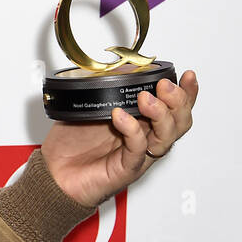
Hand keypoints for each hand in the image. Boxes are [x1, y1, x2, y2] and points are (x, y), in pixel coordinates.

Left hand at [40, 71, 198, 207]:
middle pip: (179, 122)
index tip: (187, 75)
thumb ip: (106, 87)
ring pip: (166, 137)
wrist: (53, 173)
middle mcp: (144, 138)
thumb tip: (122, 67)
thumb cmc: (72, 143)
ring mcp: (137, 154)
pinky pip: (137, 150)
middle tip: (165, 86)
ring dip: (161, 114)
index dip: (186, 92)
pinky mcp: (125, 169)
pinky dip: (132, 130)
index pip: (174, 107)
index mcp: (141, 121)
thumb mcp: (89, 106)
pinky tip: (120, 117)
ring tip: (146, 99)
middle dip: (178, 100)